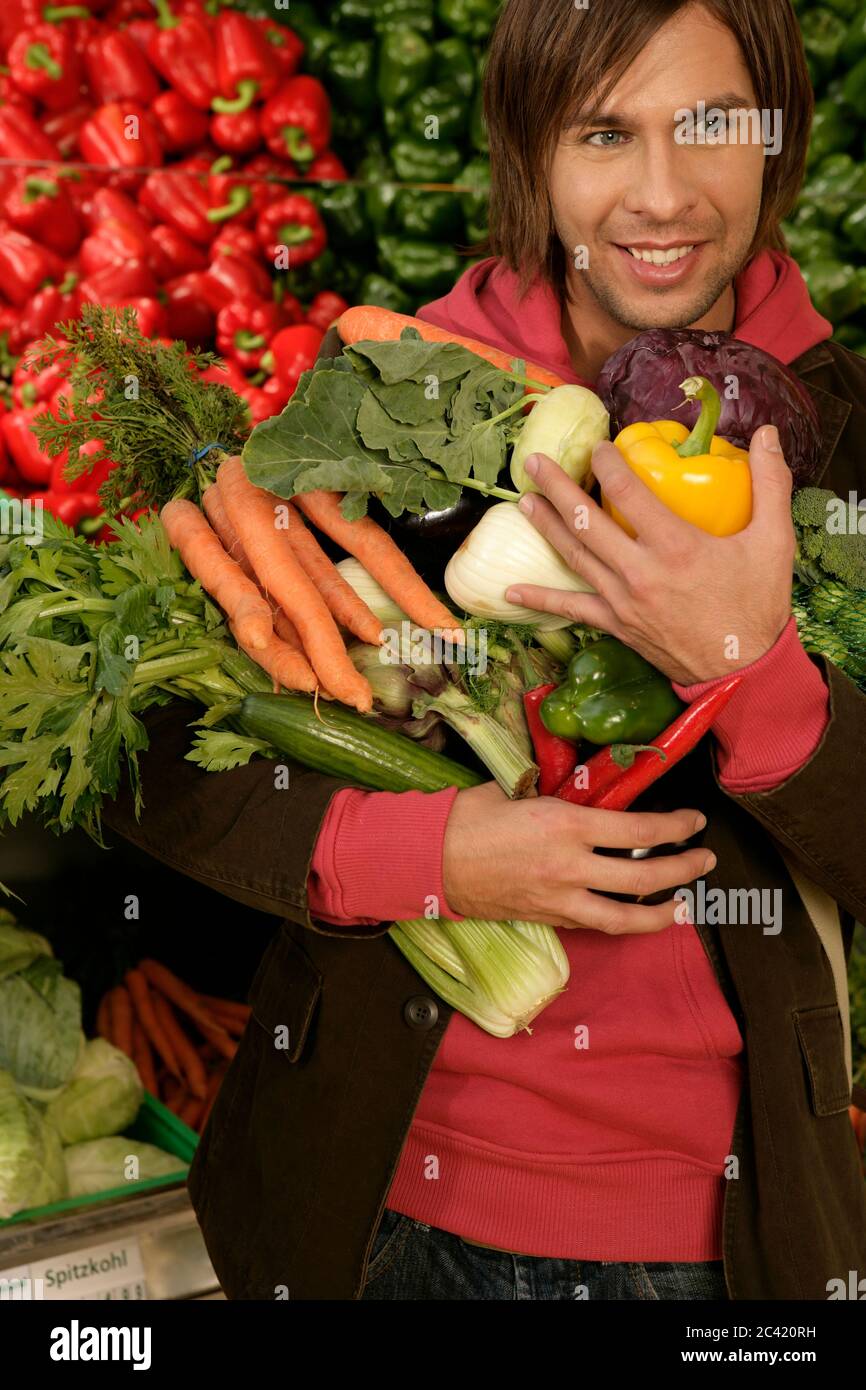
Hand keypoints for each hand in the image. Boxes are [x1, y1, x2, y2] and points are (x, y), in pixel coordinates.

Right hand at [442, 782, 714, 933]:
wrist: (428, 860)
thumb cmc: (467, 817)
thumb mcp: (518, 790)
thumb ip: (558, 795)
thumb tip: (587, 790)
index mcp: (566, 825)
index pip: (637, 827)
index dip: (674, 826)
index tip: (694, 822)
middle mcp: (570, 866)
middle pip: (643, 875)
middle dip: (683, 868)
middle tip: (705, 860)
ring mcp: (559, 898)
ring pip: (624, 916)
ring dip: (661, 912)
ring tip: (684, 906)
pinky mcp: (546, 918)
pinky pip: (593, 923)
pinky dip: (619, 921)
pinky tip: (634, 916)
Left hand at [506, 425, 794, 684]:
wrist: (744, 670)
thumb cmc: (759, 605)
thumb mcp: (774, 541)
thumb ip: (770, 484)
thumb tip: (768, 433)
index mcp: (675, 546)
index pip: (628, 493)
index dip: (608, 464)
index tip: (598, 446)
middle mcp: (640, 572)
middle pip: (586, 521)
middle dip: (556, 487)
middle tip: (532, 461)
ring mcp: (623, 601)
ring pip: (574, 557)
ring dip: (545, 526)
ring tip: (522, 501)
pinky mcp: (616, 626)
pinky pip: (572, 608)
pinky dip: (540, 599)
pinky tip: (511, 590)